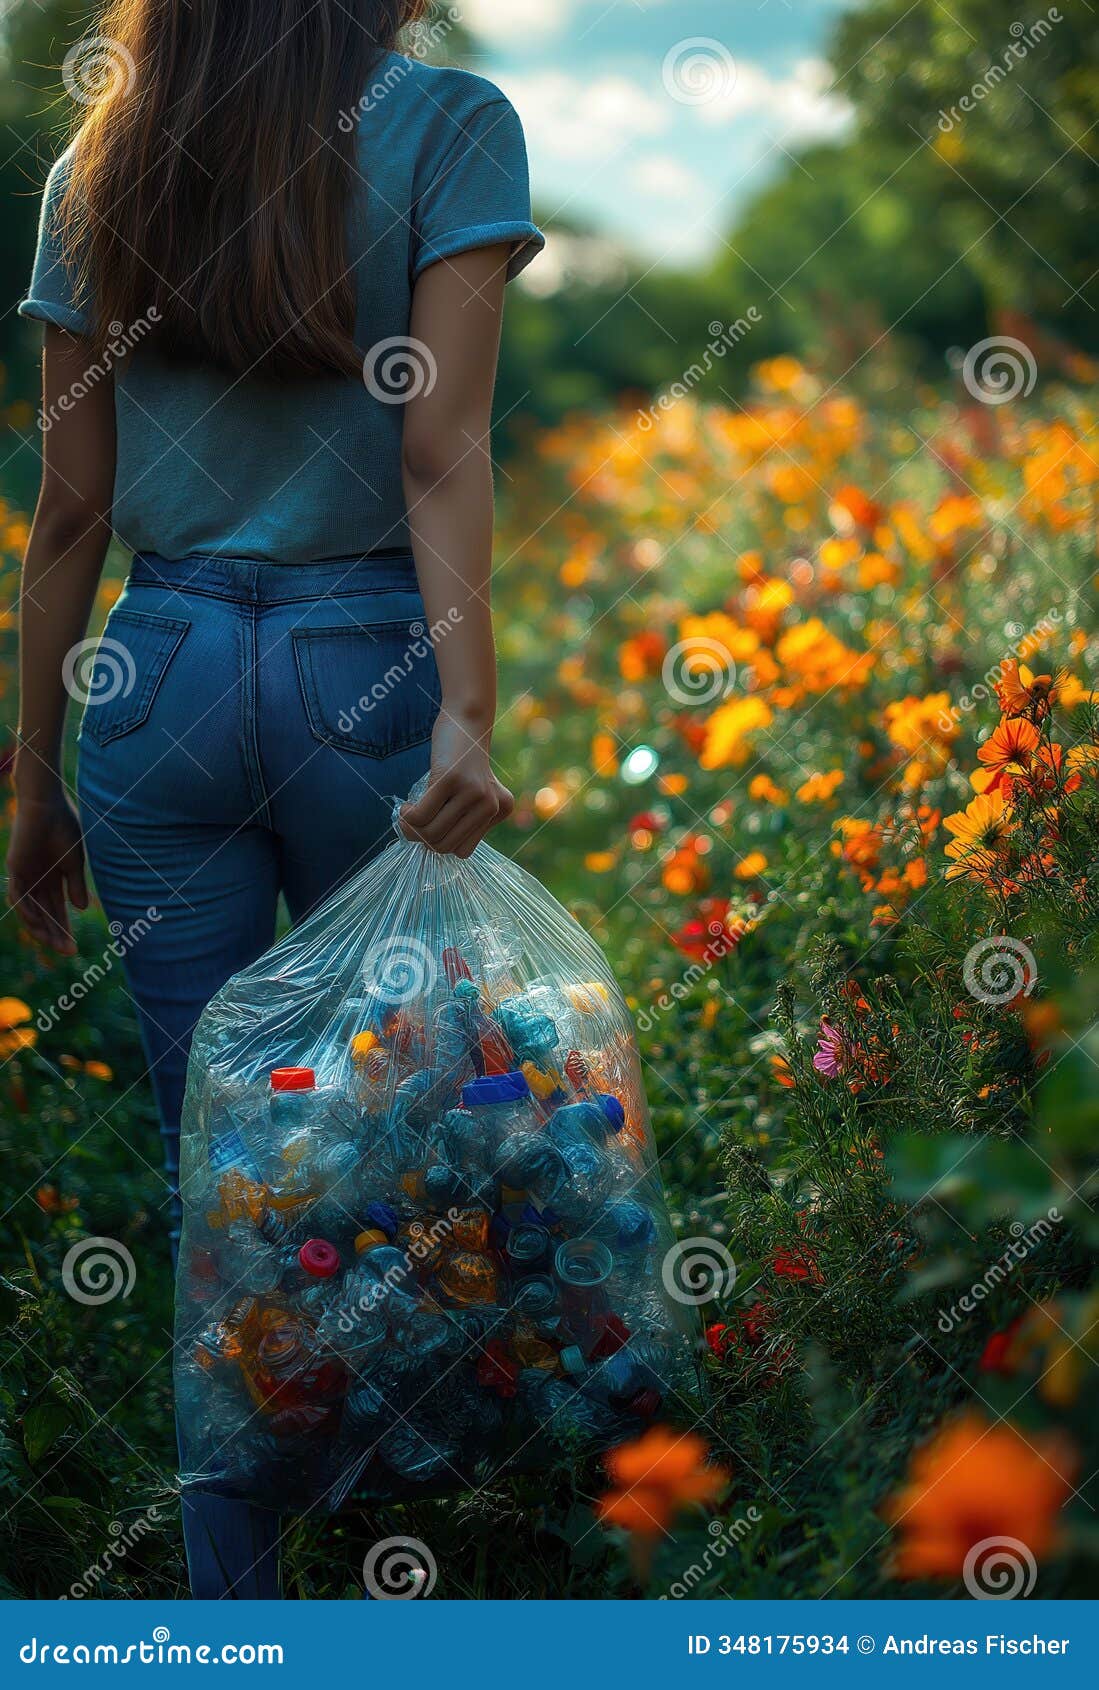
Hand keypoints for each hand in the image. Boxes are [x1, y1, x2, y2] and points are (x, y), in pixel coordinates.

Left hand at [6, 791, 88, 955]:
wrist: (47, 805)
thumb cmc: (64, 828)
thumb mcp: (75, 862)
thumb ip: (76, 885)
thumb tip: (80, 909)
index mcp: (54, 880)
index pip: (58, 912)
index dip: (65, 930)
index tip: (74, 949)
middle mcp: (38, 882)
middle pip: (44, 915)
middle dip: (55, 934)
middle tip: (68, 952)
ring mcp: (25, 876)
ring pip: (29, 910)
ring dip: (39, 927)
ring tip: (51, 941)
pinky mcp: (15, 868)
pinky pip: (17, 894)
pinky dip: (25, 908)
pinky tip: (35, 921)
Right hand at [400, 714, 512, 856]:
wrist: (466, 722)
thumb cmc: (462, 762)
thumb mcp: (472, 793)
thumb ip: (463, 819)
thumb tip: (432, 846)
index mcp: (498, 811)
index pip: (461, 851)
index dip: (439, 844)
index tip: (429, 828)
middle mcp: (490, 805)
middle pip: (444, 845)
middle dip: (420, 840)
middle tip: (410, 824)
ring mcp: (472, 793)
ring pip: (431, 834)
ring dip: (410, 829)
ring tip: (406, 814)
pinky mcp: (451, 779)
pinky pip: (421, 815)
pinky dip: (407, 816)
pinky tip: (406, 807)